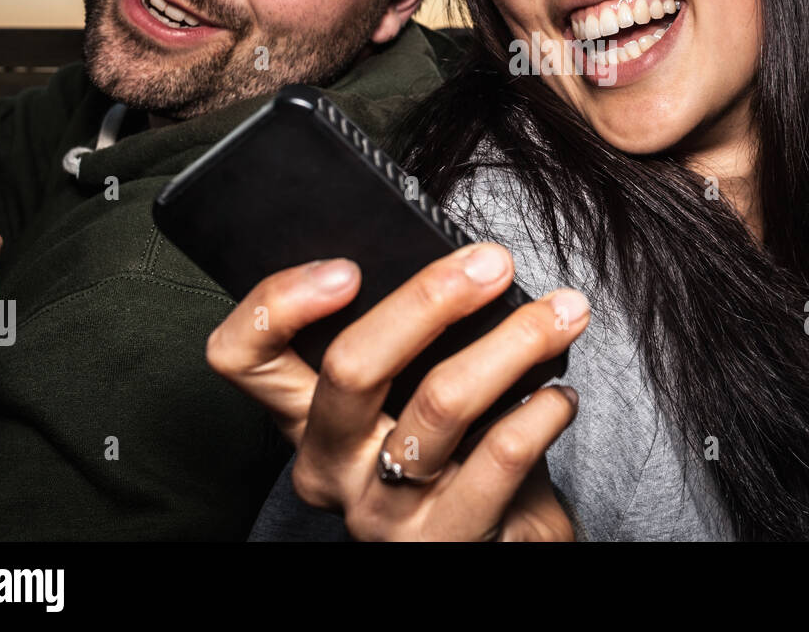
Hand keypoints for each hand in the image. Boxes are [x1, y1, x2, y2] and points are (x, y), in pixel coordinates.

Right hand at [207, 242, 586, 540]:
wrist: (493, 546)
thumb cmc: (454, 452)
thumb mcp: (412, 394)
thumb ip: (412, 339)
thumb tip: (459, 261)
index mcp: (304, 417)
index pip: (244, 358)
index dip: (279, 305)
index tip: (348, 265)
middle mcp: (330, 466)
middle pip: (352, 368)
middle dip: (430, 299)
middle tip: (493, 262)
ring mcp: (382, 511)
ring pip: (441, 402)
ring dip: (514, 342)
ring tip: (564, 313)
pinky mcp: (444, 539)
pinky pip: (500, 454)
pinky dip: (542, 410)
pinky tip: (560, 394)